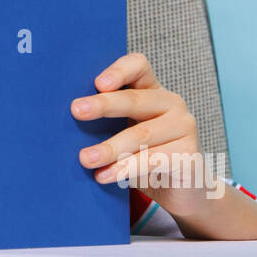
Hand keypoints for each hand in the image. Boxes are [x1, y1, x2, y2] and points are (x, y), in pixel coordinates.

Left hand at [70, 52, 213, 220]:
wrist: (180, 190)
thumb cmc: (144, 155)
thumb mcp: (126, 132)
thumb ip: (107, 121)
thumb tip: (67, 118)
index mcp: (153, 90)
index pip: (139, 66)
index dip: (119, 70)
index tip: (98, 83)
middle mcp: (172, 103)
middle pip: (135, 99)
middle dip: (103, 105)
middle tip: (77, 110)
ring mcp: (184, 127)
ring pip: (141, 135)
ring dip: (109, 148)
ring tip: (85, 159)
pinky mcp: (189, 154)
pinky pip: (152, 160)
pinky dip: (124, 169)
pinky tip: (104, 176)